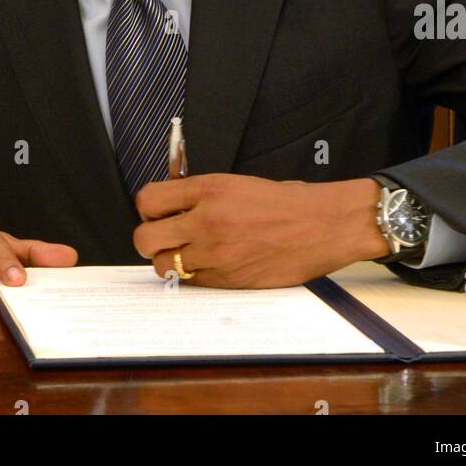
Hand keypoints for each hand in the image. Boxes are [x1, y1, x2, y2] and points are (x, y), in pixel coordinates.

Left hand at [133, 174, 388, 287]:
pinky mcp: (227, 279)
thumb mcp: (236, 183)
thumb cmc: (284, 202)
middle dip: (150, 238)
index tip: (156, 212)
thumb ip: (200, 194)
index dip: (147, 209)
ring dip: (169, 260)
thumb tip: (172, 204)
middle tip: (165, 236)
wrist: (320, 225)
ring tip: (187, 253)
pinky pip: (190, 282)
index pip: (148, 200)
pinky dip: (193, 276)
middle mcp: (206, 221)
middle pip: (145, 238)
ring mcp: (215, 253)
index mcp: (208, 189)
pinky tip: (209, 264)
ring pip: (163, 265)